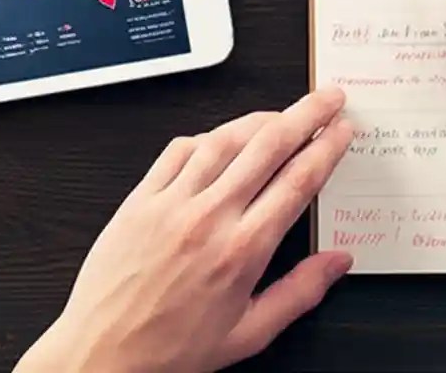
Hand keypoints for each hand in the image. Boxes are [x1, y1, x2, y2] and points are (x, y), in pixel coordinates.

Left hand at [15, 88, 355, 372]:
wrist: (103, 353)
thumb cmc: (171, 348)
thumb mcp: (250, 333)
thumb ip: (300, 292)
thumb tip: (338, 262)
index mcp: (242, 250)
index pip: (297, 181)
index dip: (326, 148)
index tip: (342, 130)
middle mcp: (208, 217)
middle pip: (268, 145)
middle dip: (305, 115)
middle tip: (326, 98)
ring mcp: (170, 203)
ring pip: (223, 139)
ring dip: (259, 118)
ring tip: (282, 113)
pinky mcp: (139, 199)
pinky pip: (177, 151)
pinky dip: (206, 136)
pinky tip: (220, 138)